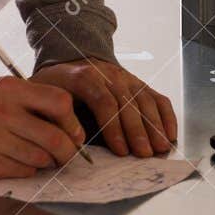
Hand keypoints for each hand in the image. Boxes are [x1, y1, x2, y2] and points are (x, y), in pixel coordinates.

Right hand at [0, 75, 86, 179]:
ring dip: (47, 163)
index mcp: (11, 89)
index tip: (74, 134)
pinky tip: (19, 164)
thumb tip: (68, 126)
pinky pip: (23, 171)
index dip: (73, 122)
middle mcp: (4, 111)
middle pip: (56, 137)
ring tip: (40, 160)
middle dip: (68, 153)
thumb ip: (30, 102)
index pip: (60, 102)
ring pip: (41, 158)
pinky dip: (28, 171)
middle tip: (66, 157)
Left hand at [31, 56, 176, 157]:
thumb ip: (55, 117)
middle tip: (143, 154)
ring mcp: (126, 77)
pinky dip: (166, 116)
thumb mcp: (45, 97)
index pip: (102, 99)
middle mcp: (108, 73)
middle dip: (136, 131)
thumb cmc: (56, 86)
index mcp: (81, 76)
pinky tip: (169, 134)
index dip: (112, 126)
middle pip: (127, 101)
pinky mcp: (139, 83)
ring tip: (158, 149)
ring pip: (145, 100)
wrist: (71, 60)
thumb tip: (71, 144)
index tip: (119, 150)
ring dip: (154, 126)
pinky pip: (157, 98)